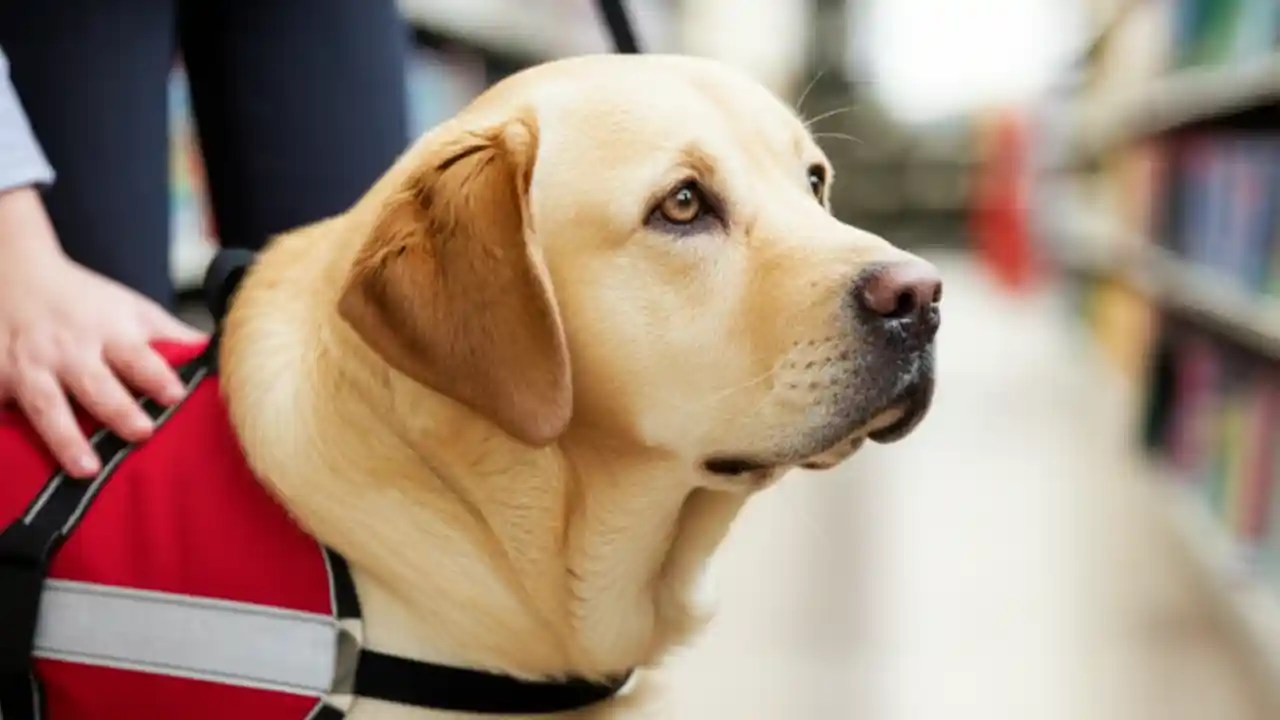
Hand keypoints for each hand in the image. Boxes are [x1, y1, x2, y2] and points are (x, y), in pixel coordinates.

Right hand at [0, 187, 205, 477]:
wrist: (13, 273)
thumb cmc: (88, 301)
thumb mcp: (133, 309)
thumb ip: (173, 337)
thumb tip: (222, 357)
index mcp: (109, 332)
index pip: (139, 356)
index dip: (157, 376)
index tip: (175, 396)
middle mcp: (70, 349)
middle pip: (96, 383)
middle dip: (118, 409)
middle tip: (142, 433)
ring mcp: (29, 365)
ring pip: (48, 404)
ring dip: (66, 437)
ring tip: (86, 469)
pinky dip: (6, 422)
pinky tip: (20, 460)